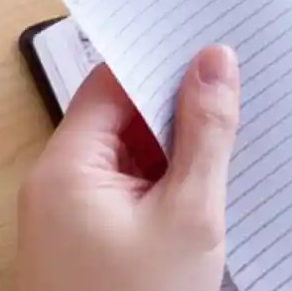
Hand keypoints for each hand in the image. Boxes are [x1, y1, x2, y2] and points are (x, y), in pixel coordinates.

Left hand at [16, 45, 241, 290]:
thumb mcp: (189, 215)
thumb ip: (205, 134)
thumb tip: (215, 64)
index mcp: (66, 168)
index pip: (112, 83)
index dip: (162, 61)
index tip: (211, 48)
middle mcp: (56, 185)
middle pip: (121, 117)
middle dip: (177, 108)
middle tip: (235, 97)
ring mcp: (69, 216)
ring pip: (129, 155)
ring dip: (175, 151)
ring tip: (228, 151)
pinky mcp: (86, 242)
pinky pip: (128, 191)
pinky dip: (165, 186)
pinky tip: (204, 195)